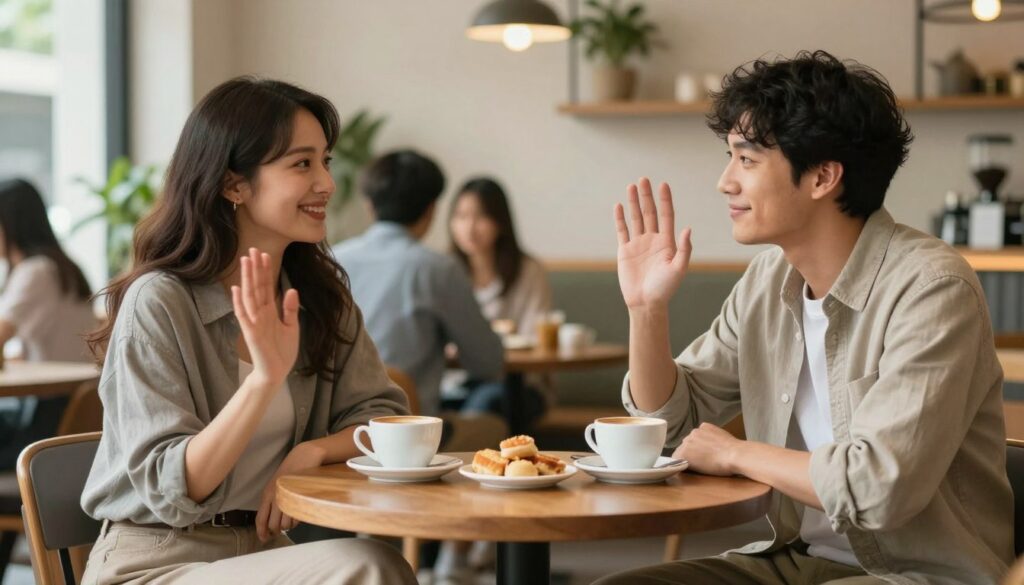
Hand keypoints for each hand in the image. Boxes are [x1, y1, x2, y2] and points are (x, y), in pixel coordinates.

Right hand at [231, 248, 299, 387]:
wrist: (277, 373)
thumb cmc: (282, 351)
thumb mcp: (291, 327)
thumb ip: (290, 309)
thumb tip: (292, 289)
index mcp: (270, 311)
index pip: (266, 286)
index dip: (265, 271)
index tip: (264, 254)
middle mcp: (260, 314)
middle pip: (256, 287)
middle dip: (255, 269)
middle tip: (253, 249)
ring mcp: (254, 322)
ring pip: (249, 296)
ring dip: (247, 279)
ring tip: (245, 262)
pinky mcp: (251, 333)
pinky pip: (243, 316)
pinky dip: (239, 303)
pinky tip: (236, 289)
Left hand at [256, 442, 325, 541]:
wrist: (304, 457)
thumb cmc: (290, 472)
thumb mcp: (277, 486)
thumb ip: (273, 501)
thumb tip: (273, 521)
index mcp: (267, 495)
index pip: (260, 519)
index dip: (261, 532)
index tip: (264, 539)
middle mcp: (274, 497)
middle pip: (273, 525)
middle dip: (277, 531)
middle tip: (283, 529)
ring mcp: (287, 497)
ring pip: (286, 524)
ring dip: (289, 526)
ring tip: (293, 520)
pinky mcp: (298, 497)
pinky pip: (297, 517)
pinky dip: (298, 520)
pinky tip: (299, 514)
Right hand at [614, 178, 691, 310]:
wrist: (646, 303)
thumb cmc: (665, 288)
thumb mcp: (679, 269)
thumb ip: (684, 249)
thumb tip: (687, 228)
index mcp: (667, 242)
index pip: (666, 216)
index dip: (665, 200)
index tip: (663, 185)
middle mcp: (653, 239)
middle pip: (650, 213)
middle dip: (647, 196)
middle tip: (644, 179)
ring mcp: (638, 244)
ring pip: (636, 218)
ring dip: (634, 202)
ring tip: (632, 186)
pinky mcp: (625, 251)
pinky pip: (622, 231)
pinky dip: (620, 218)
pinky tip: (619, 206)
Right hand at [672, 422, 741, 475]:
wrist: (735, 455)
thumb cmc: (720, 467)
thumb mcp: (700, 470)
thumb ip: (689, 463)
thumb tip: (687, 460)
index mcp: (682, 453)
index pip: (676, 457)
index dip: (684, 461)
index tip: (691, 463)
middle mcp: (686, 440)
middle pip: (684, 446)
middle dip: (691, 450)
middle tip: (702, 458)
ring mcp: (696, 431)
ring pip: (692, 437)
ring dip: (698, 442)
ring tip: (710, 449)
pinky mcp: (705, 426)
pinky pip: (702, 430)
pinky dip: (705, 435)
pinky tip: (714, 441)